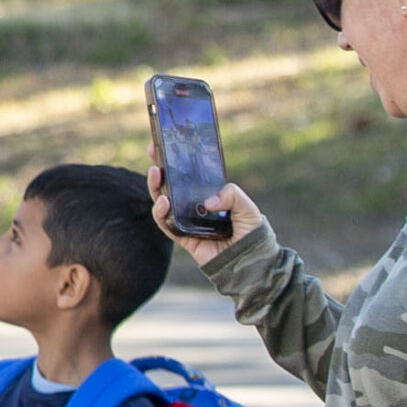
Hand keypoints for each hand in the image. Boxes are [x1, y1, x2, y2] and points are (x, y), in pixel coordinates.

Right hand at [147, 154, 262, 267]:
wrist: (250, 263)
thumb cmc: (252, 233)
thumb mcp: (248, 207)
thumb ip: (232, 194)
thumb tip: (208, 200)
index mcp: (208, 195)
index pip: (187, 175)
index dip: (175, 161)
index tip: (165, 144)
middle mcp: (194, 206)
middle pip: (170, 185)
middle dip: (159, 168)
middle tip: (154, 152)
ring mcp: (186, 221)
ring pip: (162, 202)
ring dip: (155, 187)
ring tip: (156, 174)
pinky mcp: (182, 237)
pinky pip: (166, 224)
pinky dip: (161, 213)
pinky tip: (163, 201)